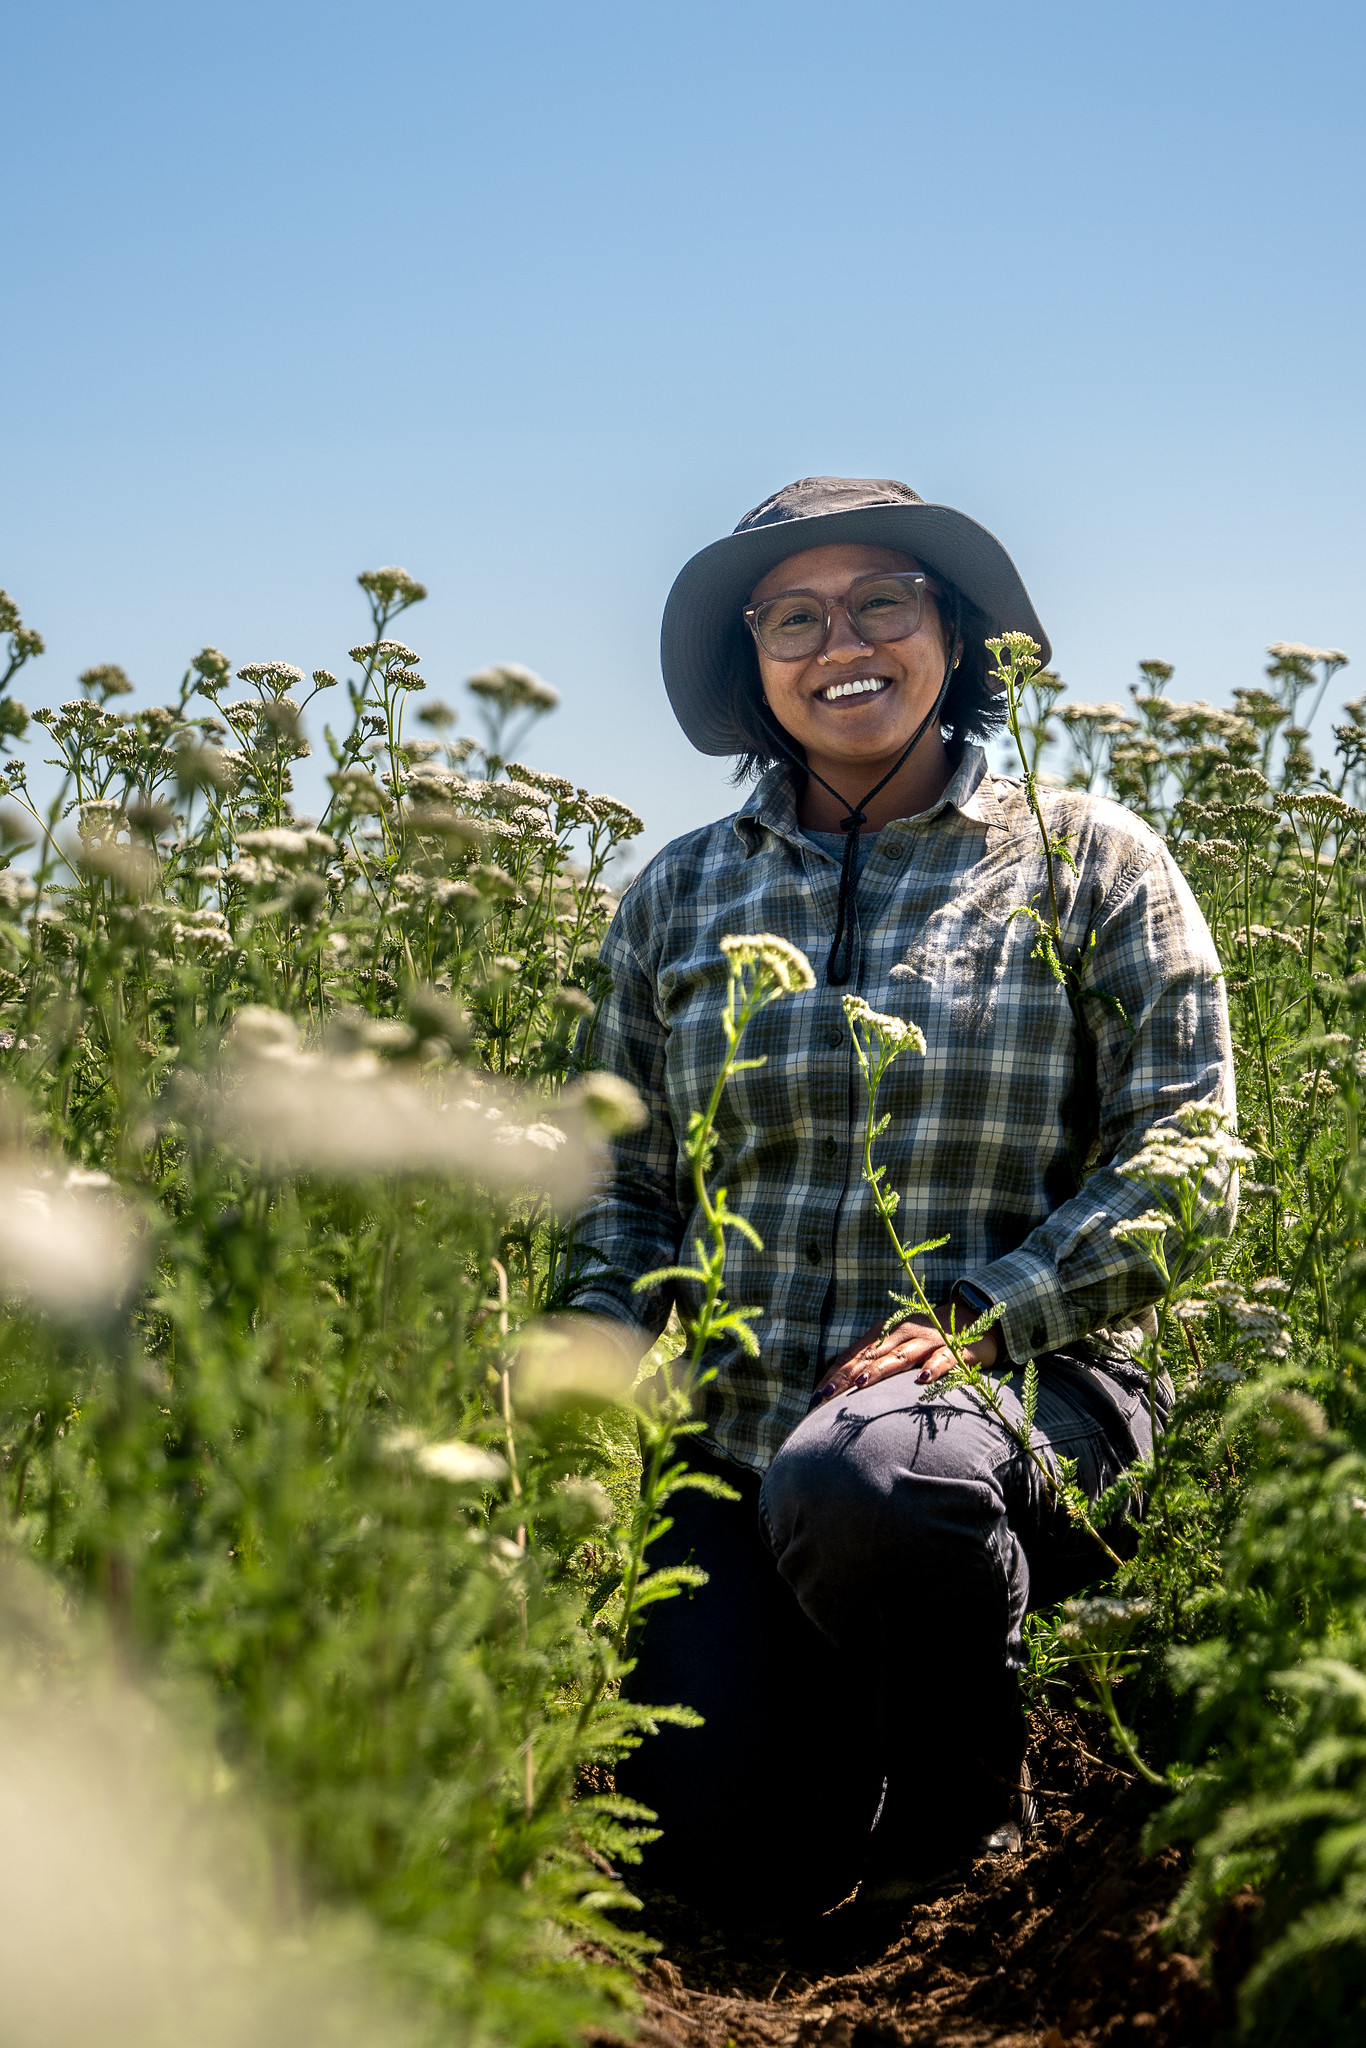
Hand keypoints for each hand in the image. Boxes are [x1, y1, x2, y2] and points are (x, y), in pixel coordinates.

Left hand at [810, 1308, 1000, 1406]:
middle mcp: (902, 1334)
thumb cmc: (927, 1338)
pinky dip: (933, 1368)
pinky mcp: (954, 1348)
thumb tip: (844, 1384)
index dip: (834, 1375)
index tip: (816, 1397)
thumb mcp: (898, 1344)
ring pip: (900, 1356)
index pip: (853, 1355)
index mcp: (885, 1333)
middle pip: (870, 1356)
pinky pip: (943, 1358)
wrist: (974, 1315)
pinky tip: (922, 1379)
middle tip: (826, 1397)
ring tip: (861, 1383)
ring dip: (880, 1369)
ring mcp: (927, 1341)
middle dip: (846, 1376)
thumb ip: (875, 1360)